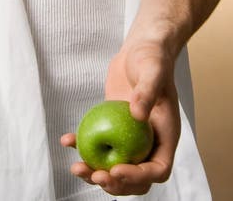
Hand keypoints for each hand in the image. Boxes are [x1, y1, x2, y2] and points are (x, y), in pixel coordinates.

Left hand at [60, 41, 179, 195]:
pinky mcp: (113, 128)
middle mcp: (149, 141)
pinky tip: (66, 140)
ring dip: (95, 173)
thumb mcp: (152, 70)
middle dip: (115, 183)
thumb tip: (137, 115)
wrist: (139, 49)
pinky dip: (82, 147)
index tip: (116, 169)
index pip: (158, 169)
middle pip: (136, 177)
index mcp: (165, 135)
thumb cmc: (152, 57)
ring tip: (76, 167)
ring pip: (114, 167)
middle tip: (95, 175)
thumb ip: (147, 91)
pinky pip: (98, 145)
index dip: (139, 176)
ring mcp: (131, 138)